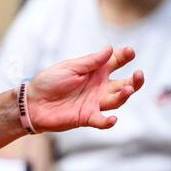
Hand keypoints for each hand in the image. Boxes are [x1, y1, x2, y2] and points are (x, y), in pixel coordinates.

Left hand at [24, 44, 142, 132]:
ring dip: (124, 96)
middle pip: (124, 84)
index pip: (116, 62)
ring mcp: (94, 102)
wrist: (32, 102)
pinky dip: (108, 122)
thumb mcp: (70, 67)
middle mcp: (99, 87)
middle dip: (135, 80)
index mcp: (95, 71)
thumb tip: (110, 49)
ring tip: (127, 90)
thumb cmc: (49, 82)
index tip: (129, 52)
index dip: (124, 57)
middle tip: (139, 74)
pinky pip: (101, 121)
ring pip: (116, 101)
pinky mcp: (86, 117)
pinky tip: (113, 119)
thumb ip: (90, 61)